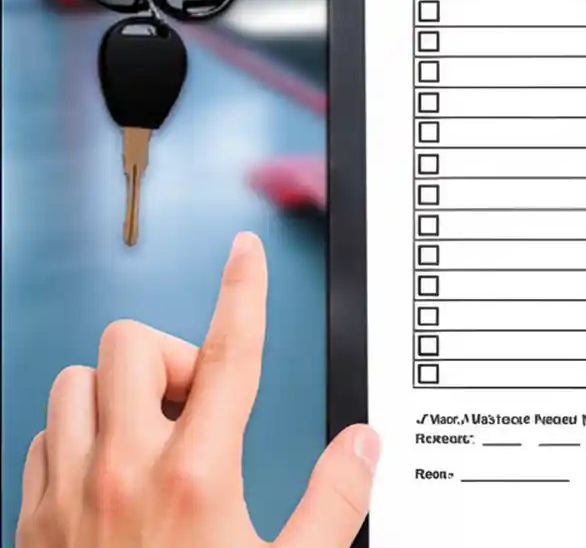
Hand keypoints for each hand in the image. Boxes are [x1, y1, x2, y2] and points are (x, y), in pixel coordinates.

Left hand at [17, 233, 379, 547]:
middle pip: (135, 346)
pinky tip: (112, 471)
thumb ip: (335, 502)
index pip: (229, 355)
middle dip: (176, 356)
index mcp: (196, 477)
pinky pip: (44, 437)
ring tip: (158, 436)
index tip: (245, 254)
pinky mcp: (30, 523)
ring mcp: (67, 494)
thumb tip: (364, 443)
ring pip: (78, 382)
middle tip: (204, 404)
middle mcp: (123, 470)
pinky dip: (79, 434)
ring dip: (122, 390)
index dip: (243, 292)